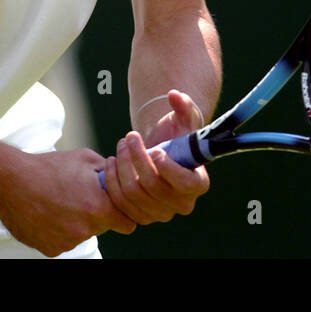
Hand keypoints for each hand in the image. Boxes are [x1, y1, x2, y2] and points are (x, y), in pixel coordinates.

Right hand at [0, 148, 136, 256]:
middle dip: (95, 214)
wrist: (10, 181)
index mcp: (98, 208)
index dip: (122, 214)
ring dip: (74, 222)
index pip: (127, 224)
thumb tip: (120, 175)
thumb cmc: (48, 167)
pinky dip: (57, 230)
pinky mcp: (50, 250)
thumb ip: (108, 171)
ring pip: (80, 234)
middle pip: (101, 228)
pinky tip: (46, 212)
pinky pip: (61, 241)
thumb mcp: (84, 158)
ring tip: (57, 201)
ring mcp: (67, 242)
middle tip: (78, 197)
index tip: (113, 207)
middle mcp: (85, 230)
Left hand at [101, 90, 210, 225]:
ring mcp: (161, 213)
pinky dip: (112, 182)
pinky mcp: (140, 216)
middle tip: (129, 136)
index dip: (168, 168)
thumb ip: (183, 105)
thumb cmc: (175, 134)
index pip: (185, 183)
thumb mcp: (182, 117)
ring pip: (134, 193)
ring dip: (122, 167)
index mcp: (198, 183)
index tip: (155, 149)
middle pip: (153, 186)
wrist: (159, 151)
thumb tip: (175, 95)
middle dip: (137, 158)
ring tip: (120, 146)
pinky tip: (111, 162)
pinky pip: (121, 204)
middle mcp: (183, 203)